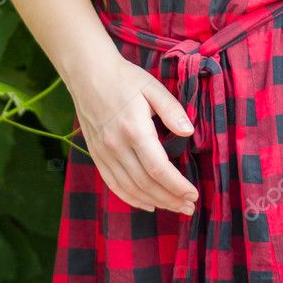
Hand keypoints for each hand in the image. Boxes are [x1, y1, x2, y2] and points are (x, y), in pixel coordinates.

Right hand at [69, 51, 199, 215]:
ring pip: (130, 189)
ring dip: (154, 202)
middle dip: (170, 199)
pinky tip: (147, 204)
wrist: (89, 74)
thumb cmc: (124, 78)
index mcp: (134, 129)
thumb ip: (172, 110)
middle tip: (189, 206)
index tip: (193, 194)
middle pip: (146, 184)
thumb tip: (189, 132)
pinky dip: (131, 198)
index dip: (177, 186)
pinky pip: (113, 185)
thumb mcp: (152, 87)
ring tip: (174, 207)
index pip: (158, 168)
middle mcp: (117, 146)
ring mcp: (104, 153)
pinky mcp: (96, 155)